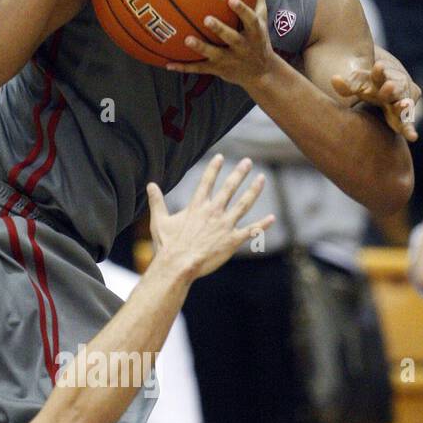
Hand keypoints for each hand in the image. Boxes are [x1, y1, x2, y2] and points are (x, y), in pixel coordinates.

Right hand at [147, 153, 272, 279]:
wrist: (178, 265)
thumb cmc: (168, 245)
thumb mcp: (159, 221)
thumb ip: (156, 201)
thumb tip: (150, 184)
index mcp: (197, 206)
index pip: (207, 182)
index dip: (214, 168)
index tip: (221, 157)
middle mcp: (213, 212)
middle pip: (229, 188)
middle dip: (240, 174)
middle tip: (249, 162)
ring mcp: (224, 226)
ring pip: (243, 204)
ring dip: (254, 191)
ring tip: (262, 179)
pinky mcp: (232, 241)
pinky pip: (250, 231)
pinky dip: (262, 225)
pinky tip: (272, 218)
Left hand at [165, 0, 270, 86]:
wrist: (260, 72)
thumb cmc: (258, 38)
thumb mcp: (261, 16)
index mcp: (253, 31)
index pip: (249, 19)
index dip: (241, 10)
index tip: (231, 0)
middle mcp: (242, 46)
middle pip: (231, 37)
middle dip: (220, 30)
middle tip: (206, 19)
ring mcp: (229, 59)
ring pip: (213, 54)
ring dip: (200, 48)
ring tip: (186, 40)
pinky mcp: (217, 70)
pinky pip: (199, 69)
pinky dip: (184, 68)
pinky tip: (168, 64)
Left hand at [331, 55, 420, 141]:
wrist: (384, 92)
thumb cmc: (367, 85)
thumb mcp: (357, 84)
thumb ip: (347, 85)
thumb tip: (334, 79)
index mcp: (382, 78)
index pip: (381, 74)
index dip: (380, 71)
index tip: (378, 66)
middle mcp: (395, 88)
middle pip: (396, 87)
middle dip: (393, 87)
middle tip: (389, 86)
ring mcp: (402, 102)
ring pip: (405, 104)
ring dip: (403, 106)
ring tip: (404, 105)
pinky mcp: (405, 118)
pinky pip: (407, 124)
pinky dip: (409, 130)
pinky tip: (412, 137)